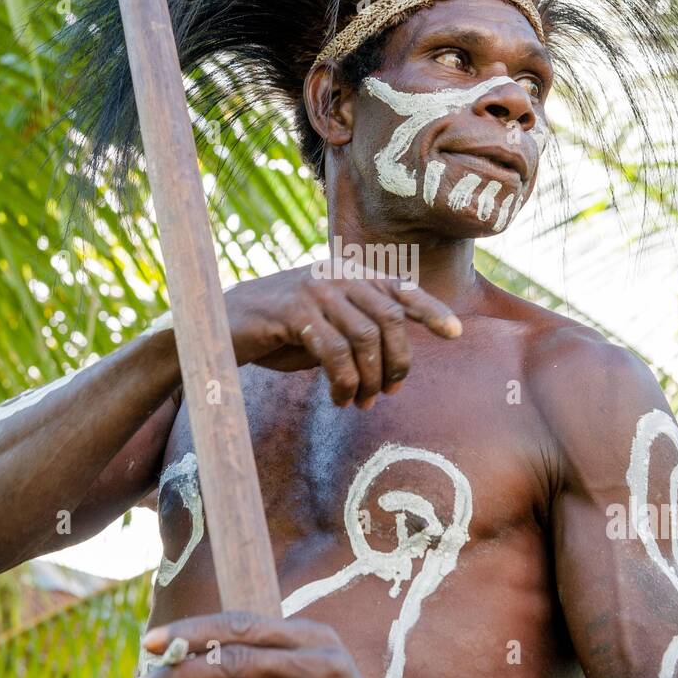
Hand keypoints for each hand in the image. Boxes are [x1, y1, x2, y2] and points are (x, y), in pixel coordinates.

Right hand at [225, 263, 461, 407]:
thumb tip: (396, 359)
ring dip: (370, 379)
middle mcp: (336, 274)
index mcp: (348, 274)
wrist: (221, 326)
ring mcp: (315, 288)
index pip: (400, 289)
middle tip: (390, 393)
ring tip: (362, 403)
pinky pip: (335, 352)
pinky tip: (339, 399)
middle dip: (397, 362)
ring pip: (366, 338)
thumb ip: (359, 330)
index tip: (456, 334)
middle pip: (391, 319)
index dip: (431, 310)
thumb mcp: (326, 327)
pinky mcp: (294, 310)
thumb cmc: (278, 331)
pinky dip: (344, 382)